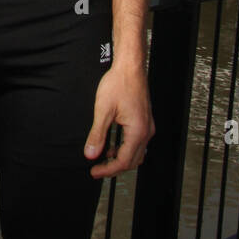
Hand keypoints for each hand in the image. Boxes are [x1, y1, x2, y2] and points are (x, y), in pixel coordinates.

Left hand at [83, 61, 154, 178]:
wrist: (130, 67)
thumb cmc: (119, 83)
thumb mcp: (103, 110)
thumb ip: (97, 134)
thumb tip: (91, 153)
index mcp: (137, 131)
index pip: (123, 161)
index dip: (107, 170)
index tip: (95, 171)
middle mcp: (146, 131)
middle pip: (132, 161)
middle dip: (114, 167)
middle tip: (98, 169)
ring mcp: (147, 126)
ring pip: (137, 153)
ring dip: (121, 158)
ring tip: (104, 157)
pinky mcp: (145, 120)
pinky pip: (138, 142)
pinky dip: (126, 148)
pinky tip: (114, 143)